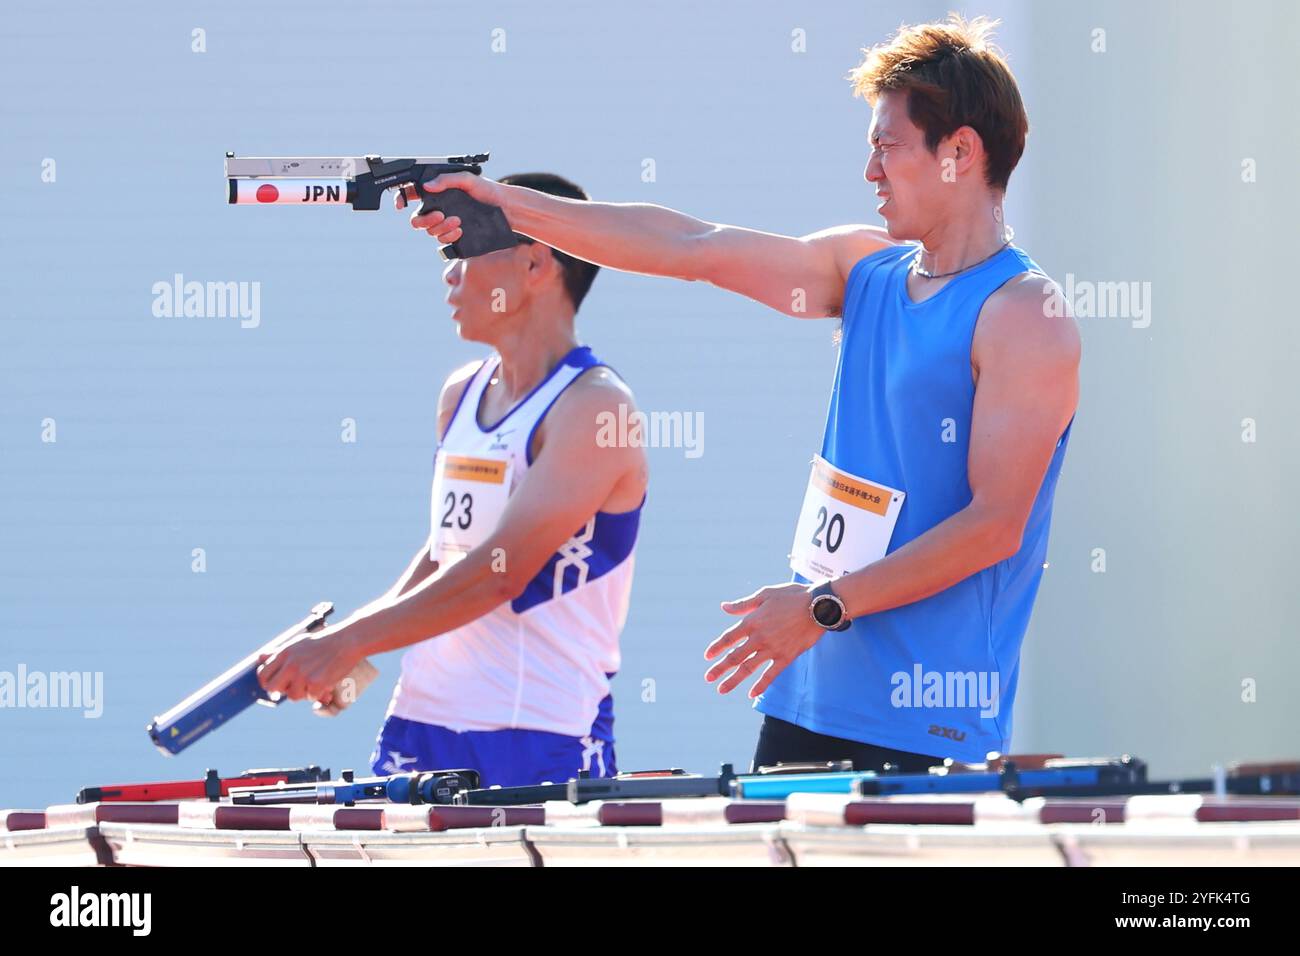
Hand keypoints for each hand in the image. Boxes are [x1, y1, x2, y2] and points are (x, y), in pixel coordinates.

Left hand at [258, 620, 367, 702]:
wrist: (347, 642)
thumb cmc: (324, 642)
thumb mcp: (298, 643)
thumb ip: (279, 652)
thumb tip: (260, 658)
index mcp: (284, 653)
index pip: (263, 673)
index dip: (267, 682)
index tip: (276, 685)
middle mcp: (290, 664)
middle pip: (272, 688)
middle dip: (281, 691)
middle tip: (294, 688)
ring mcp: (302, 674)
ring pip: (292, 696)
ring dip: (303, 693)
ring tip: (315, 682)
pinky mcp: (315, 683)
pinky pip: (311, 698)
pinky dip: (319, 693)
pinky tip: (326, 682)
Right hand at [394, 173, 508, 244]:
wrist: (506, 209)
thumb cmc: (487, 190)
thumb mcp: (467, 179)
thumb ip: (447, 180)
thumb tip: (427, 186)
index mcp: (438, 191)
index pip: (412, 194)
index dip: (402, 198)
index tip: (401, 204)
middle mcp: (439, 208)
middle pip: (417, 219)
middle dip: (424, 219)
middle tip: (440, 215)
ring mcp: (445, 224)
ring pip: (430, 231)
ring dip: (441, 228)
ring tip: (457, 221)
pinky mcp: (454, 237)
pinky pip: (442, 241)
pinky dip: (449, 237)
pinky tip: (460, 231)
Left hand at [704, 582, 823, 697]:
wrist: (818, 606)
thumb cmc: (791, 596)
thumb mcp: (764, 594)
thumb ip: (742, 604)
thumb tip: (723, 607)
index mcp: (752, 621)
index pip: (729, 638)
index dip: (716, 647)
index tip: (707, 656)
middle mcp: (759, 637)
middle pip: (735, 656)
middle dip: (719, 668)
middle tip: (708, 678)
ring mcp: (773, 649)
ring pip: (749, 668)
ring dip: (734, 680)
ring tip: (721, 689)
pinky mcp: (786, 657)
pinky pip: (771, 674)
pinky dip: (761, 685)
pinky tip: (751, 694)